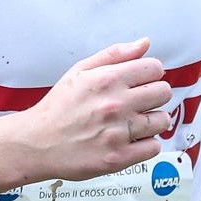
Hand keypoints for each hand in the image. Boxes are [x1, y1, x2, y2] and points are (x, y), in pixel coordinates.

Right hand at [24, 38, 173, 180]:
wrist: (37, 143)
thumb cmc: (58, 107)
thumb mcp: (80, 70)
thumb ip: (115, 54)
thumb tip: (144, 43)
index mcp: (107, 79)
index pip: (155, 68)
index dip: (150, 74)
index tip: (142, 82)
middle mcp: (116, 104)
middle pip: (163, 92)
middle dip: (154, 95)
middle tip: (138, 102)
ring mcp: (118, 132)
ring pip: (162, 121)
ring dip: (152, 121)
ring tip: (134, 123)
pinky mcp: (118, 157)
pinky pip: (153, 148)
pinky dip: (146, 144)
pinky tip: (131, 140)